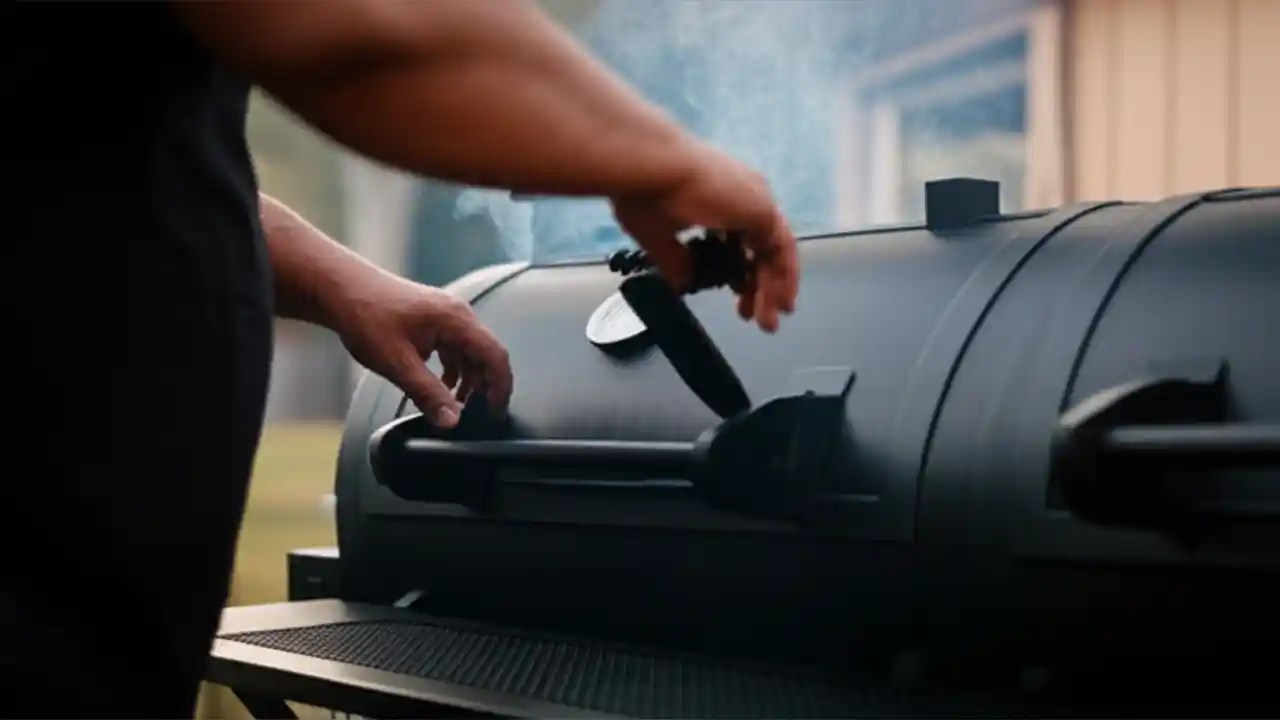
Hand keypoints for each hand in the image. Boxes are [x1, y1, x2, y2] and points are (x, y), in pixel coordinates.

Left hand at [330, 274, 511, 428]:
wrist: (339, 289)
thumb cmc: (365, 314)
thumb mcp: (397, 363)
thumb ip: (427, 393)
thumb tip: (451, 420)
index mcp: (455, 320)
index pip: (496, 356)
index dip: (501, 387)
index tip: (495, 413)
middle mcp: (457, 314)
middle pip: (485, 355)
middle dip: (484, 387)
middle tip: (476, 415)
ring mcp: (445, 315)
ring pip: (470, 352)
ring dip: (467, 380)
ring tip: (455, 405)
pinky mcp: (432, 319)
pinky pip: (454, 347)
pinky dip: (453, 369)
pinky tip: (440, 385)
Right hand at [611, 145, 798, 332]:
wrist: (650, 167)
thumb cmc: (643, 191)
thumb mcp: (656, 234)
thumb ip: (675, 260)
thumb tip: (684, 282)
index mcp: (720, 195)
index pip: (742, 236)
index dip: (741, 268)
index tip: (736, 294)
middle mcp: (744, 195)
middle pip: (763, 246)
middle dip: (762, 284)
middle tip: (759, 317)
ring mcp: (756, 200)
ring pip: (776, 251)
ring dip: (774, 288)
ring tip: (769, 322)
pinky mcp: (763, 211)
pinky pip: (780, 253)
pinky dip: (779, 280)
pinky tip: (773, 305)